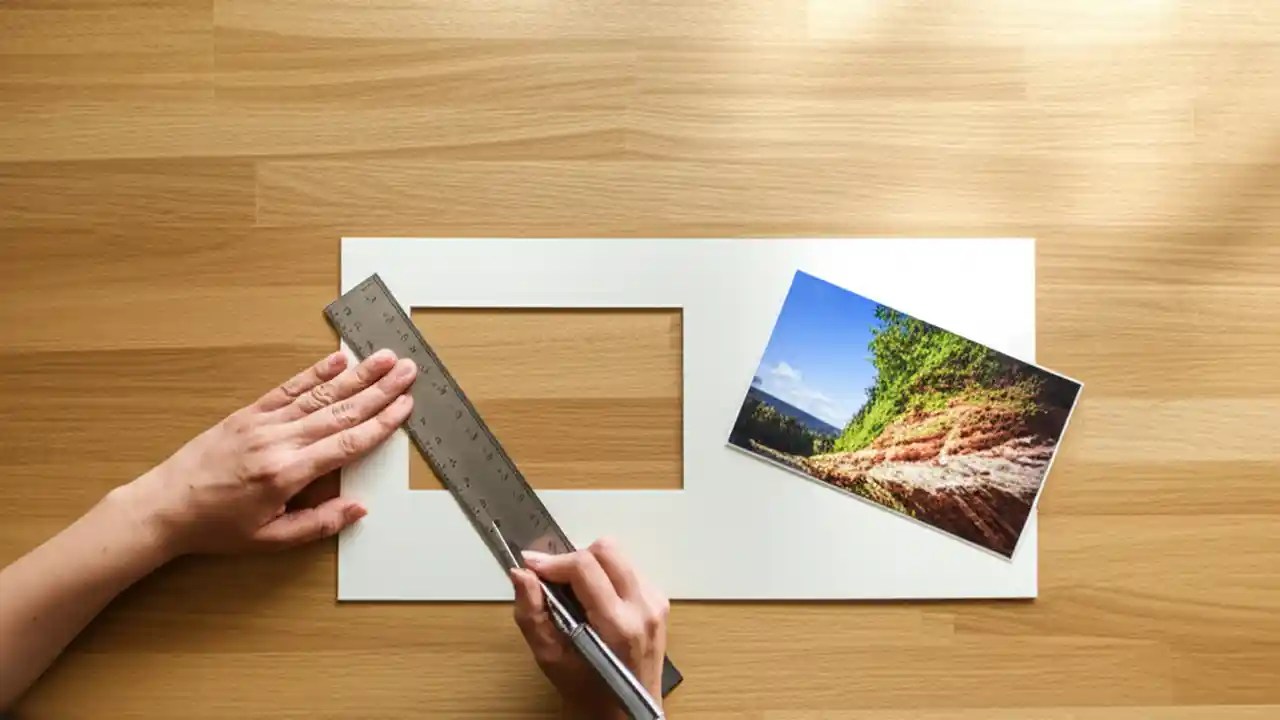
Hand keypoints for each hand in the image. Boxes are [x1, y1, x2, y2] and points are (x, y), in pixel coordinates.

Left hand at [119, 349, 415, 557]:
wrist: (164, 506)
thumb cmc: (216, 527)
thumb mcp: (270, 540)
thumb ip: (318, 524)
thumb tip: (358, 508)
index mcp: (287, 474)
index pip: (347, 443)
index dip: (381, 423)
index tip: (405, 407)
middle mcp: (278, 441)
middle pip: (341, 410)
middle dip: (379, 390)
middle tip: (408, 371)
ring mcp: (262, 423)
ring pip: (320, 394)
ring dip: (356, 374)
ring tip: (385, 358)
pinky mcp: (248, 413)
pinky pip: (288, 388)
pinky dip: (316, 373)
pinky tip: (338, 360)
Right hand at [510, 539, 668, 719]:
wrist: (627, 714)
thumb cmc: (587, 691)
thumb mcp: (550, 658)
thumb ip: (532, 614)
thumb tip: (521, 573)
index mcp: (618, 624)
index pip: (585, 567)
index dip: (553, 561)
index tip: (531, 566)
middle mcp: (644, 607)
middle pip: (607, 550)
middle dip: (574, 558)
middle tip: (554, 579)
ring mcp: (656, 602)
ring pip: (619, 556)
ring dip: (591, 566)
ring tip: (574, 592)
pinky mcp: (660, 601)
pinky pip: (629, 570)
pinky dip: (606, 576)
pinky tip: (595, 600)